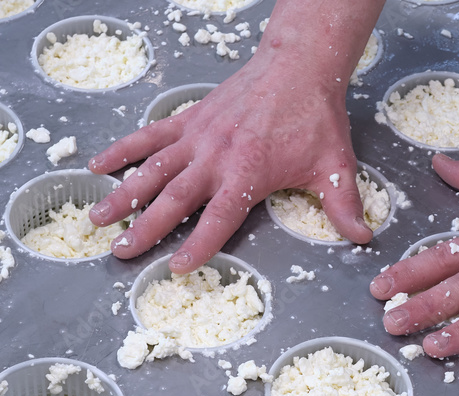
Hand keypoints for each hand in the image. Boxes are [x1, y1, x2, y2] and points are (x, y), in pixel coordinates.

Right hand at [87, 55, 371, 272]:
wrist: (298, 64)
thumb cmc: (315, 116)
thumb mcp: (335, 165)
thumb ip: (344, 207)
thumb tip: (363, 238)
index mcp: (248, 173)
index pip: (219, 218)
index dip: (198, 245)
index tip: (177, 268)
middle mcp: (215, 156)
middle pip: (173, 199)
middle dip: (145, 228)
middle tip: (120, 252)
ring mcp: (197, 136)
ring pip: (152, 170)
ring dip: (122, 195)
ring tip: (96, 219)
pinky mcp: (189, 119)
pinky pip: (148, 135)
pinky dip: (122, 149)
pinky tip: (96, 165)